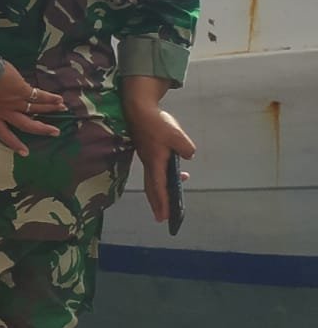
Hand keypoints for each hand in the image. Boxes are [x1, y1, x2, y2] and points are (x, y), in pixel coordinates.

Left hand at [0, 57, 66, 155]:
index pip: (2, 133)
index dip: (13, 142)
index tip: (24, 152)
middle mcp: (5, 111)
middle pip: (26, 125)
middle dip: (40, 130)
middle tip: (53, 133)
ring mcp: (15, 102)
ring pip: (36, 110)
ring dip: (50, 110)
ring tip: (62, 112)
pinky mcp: (23, 90)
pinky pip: (39, 96)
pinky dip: (50, 98)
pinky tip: (60, 99)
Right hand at [125, 105, 195, 223]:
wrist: (138, 109)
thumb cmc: (156, 123)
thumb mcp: (176, 135)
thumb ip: (185, 148)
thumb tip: (187, 155)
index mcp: (155, 162)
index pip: (159, 187)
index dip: (162, 203)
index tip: (165, 217)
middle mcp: (149, 163)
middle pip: (152, 188)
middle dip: (157, 203)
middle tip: (161, 217)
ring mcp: (147, 157)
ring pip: (152, 180)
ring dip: (159, 192)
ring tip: (169, 199)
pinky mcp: (147, 151)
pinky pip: (154, 171)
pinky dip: (160, 179)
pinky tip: (173, 172)